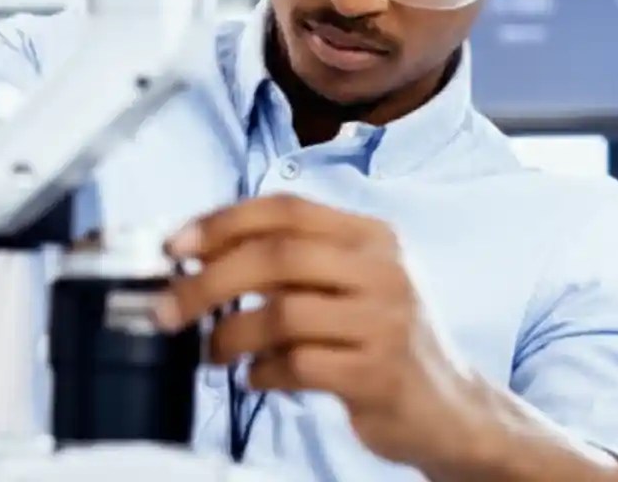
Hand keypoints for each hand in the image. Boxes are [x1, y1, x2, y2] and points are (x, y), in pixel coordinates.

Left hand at [157, 194, 486, 471]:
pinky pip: (297, 365)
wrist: (449, 408)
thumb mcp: (355, 283)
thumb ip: (295, 262)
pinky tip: (256, 377)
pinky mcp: (377, 374)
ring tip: (212, 352)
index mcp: (373, 236)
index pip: (286, 209)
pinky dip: (261, 372)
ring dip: (228, 334)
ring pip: (281, 313)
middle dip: (208, 281)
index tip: (175, 246)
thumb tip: (201, 254)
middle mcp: (383, 270)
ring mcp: (385, 322)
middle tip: (168, 308)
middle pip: (276, 256)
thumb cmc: (384, 340)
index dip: (222, 222)